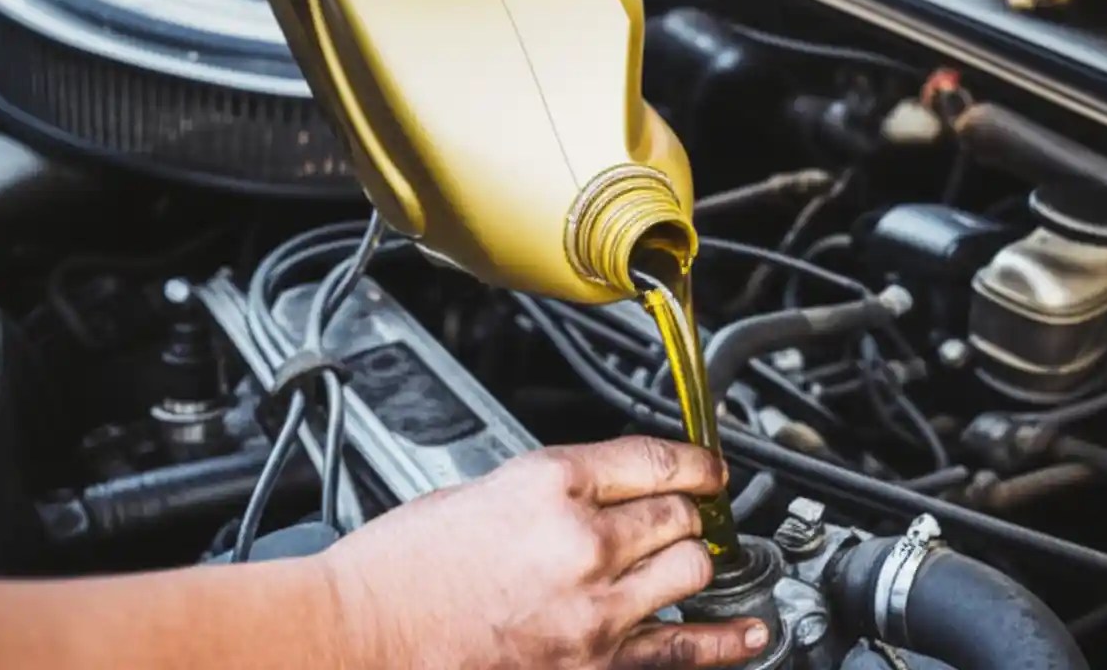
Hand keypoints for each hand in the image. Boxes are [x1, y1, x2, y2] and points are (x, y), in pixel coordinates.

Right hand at [320, 436, 768, 668]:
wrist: (356, 640)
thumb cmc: (396, 570)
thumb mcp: (476, 494)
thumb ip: (549, 492)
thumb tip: (601, 494)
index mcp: (551, 481)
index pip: (656, 458)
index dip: (695, 460)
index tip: (707, 467)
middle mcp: (583, 539)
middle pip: (680, 512)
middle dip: (685, 512)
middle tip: (682, 514)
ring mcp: (594, 608)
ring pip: (693, 567)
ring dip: (693, 560)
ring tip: (689, 559)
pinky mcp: (594, 665)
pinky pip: (682, 647)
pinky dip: (725, 639)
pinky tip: (751, 631)